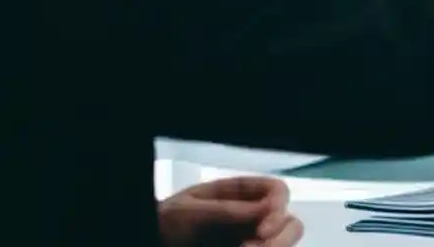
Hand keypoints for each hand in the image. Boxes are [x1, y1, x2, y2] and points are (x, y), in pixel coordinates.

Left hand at [158, 176, 302, 246]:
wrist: (144, 243)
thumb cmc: (160, 226)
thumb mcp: (187, 212)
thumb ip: (226, 210)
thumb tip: (266, 209)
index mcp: (238, 196)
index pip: (277, 192)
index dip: (278, 207)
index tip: (263, 228)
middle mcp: (250, 220)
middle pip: (290, 223)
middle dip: (281, 238)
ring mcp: (249, 243)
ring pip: (284, 245)